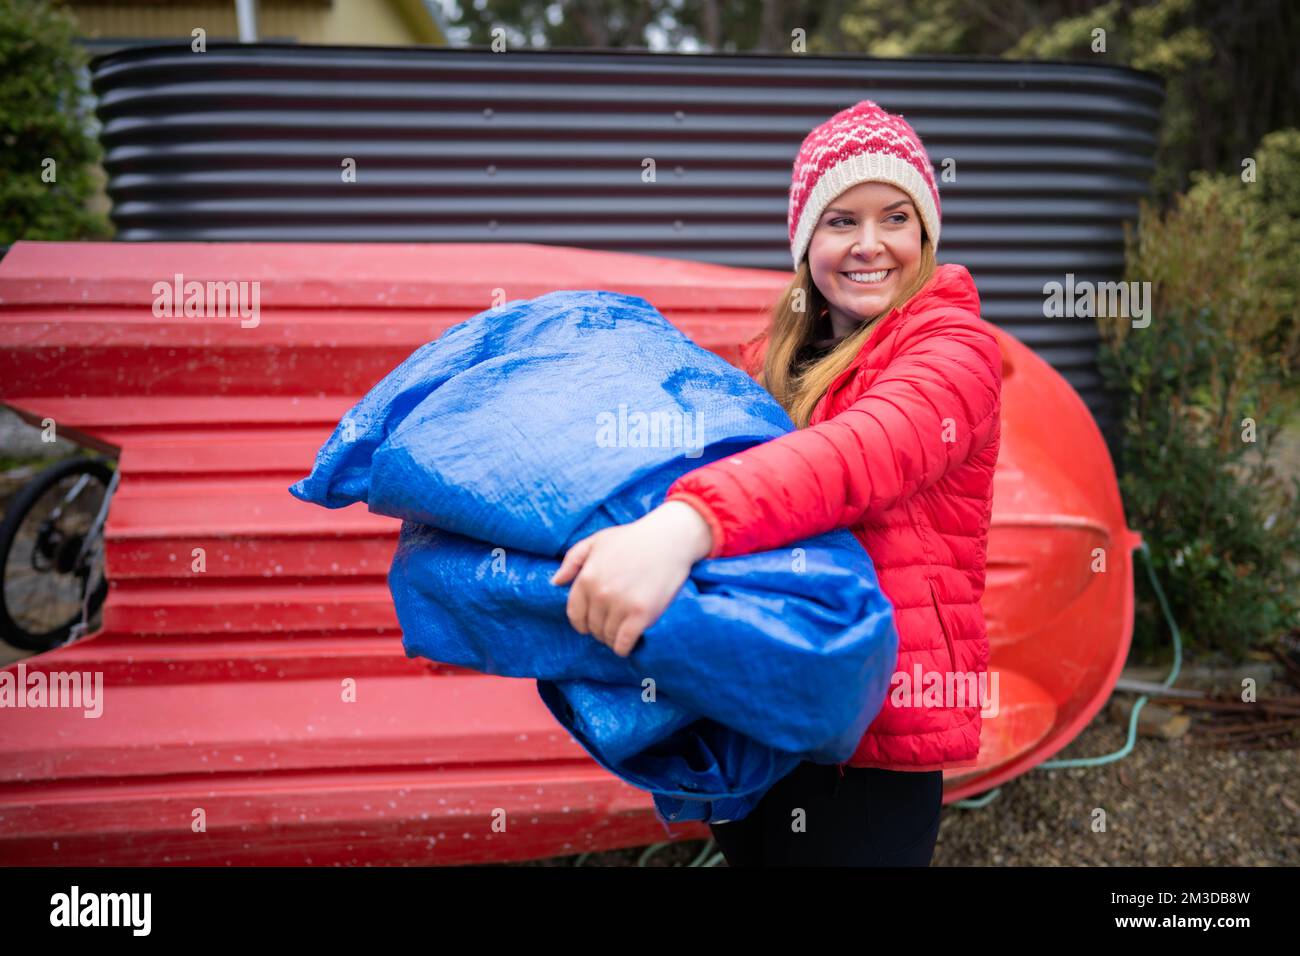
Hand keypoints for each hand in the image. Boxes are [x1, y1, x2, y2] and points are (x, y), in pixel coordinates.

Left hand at [550, 501, 713, 656]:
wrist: (669, 539)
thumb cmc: (633, 538)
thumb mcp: (597, 541)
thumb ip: (572, 560)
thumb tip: (556, 582)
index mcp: (587, 578)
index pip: (575, 615)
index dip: (582, 623)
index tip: (592, 624)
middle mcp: (600, 593)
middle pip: (593, 628)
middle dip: (600, 630)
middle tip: (613, 624)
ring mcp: (621, 604)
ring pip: (608, 637)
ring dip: (613, 638)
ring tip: (622, 630)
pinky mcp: (641, 614)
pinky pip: (624, 644)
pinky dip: (623, 648)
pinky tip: (628, 643)